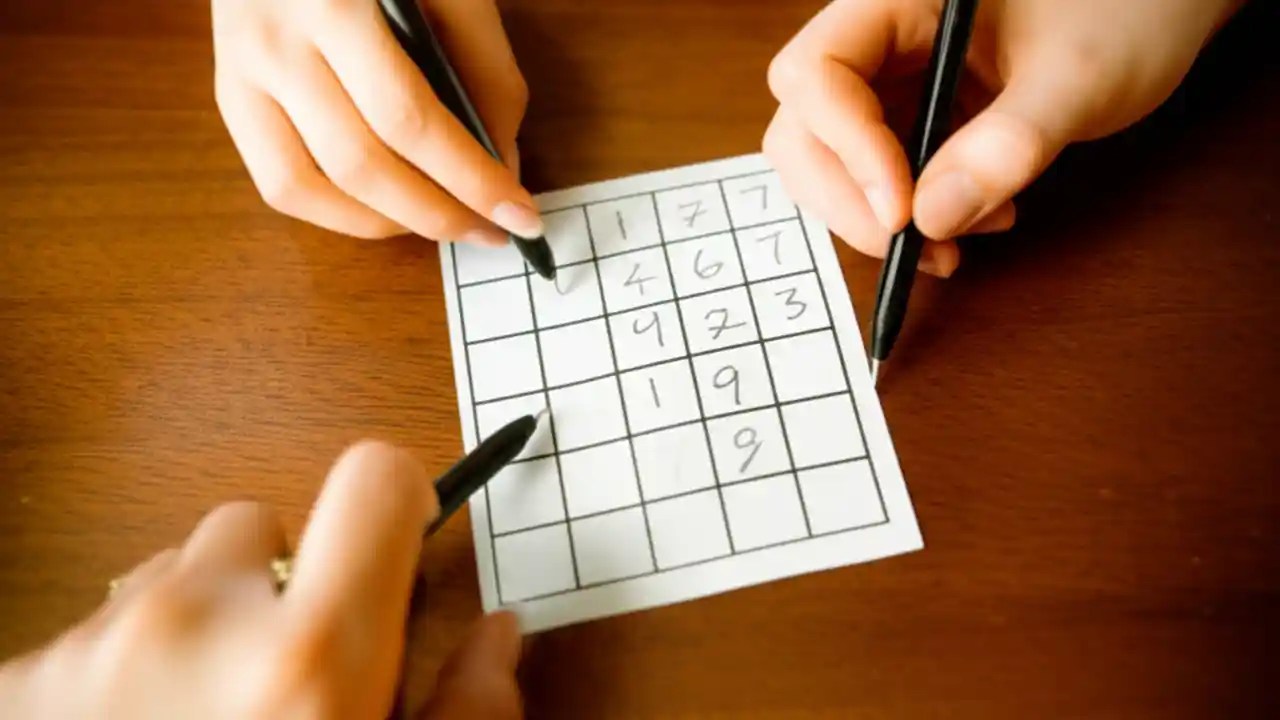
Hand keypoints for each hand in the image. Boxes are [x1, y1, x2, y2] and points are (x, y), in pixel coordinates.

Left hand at [0, 441, 522, 718]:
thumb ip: (468, 717)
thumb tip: (496, 633)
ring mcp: (89, 650)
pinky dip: (123, 672)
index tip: (390, 548)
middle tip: (282, 686)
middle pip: (258, 522)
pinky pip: (93, 630)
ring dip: (195, 626)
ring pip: (166, 576)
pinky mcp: (18, 680)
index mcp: (308, 660)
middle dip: (279, 585)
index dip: (395, 506)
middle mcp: (194, 628)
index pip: (374, 479)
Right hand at [212, 0, 539, 245]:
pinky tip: (388, 210)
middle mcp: (271, 38)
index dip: (470, 180)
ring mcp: (238, 69)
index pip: (407, 118)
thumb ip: (484, 70)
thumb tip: (500, 166)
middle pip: (359, 164)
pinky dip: (339, 213)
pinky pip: (278, 184)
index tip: (521, 216)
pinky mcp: (228, 94)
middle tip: (491, 231)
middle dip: (438, 214)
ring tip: (443, 224)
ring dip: (388, 225)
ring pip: (307, 189)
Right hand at [764, 0, 1243, 276]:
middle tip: (909, 244)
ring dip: (876, 217)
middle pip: (803, 125)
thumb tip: (934, 218)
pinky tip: (967, 224)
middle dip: (847, 197)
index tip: (902, 211)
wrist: (1165, 7)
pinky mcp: (911, 113)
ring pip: (828, 159)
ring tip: (959, 239)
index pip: (817, 72)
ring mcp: (891, 77)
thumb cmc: (1132, 9)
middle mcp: (878, 35)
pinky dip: (906, 215)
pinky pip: (874, 174)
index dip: (845, 147)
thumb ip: (1010, 144)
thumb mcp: (1080, 77)